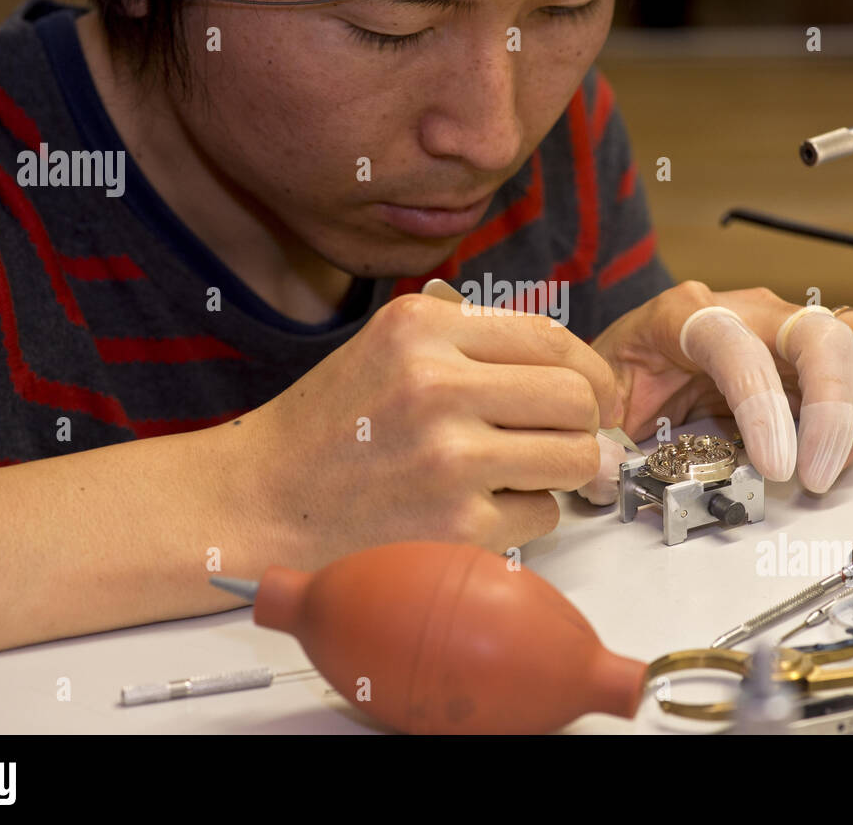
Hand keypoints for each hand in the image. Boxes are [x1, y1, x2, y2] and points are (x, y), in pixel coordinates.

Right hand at [239, 294, 618, 563]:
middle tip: (561, 437)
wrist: (262, 499)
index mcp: (420, 328)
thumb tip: (581, 383)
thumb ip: (480, 349)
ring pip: (573, 458)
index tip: (590, 393)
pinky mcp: (455, 524)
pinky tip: (477, 506)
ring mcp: (447, 458)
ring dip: (560, 470)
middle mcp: (435, 385)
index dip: (588, 372)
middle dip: (582, 423)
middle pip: (577, 398)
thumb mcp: (392, 347)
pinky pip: (542, 516)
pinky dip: (523, 515)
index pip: (553, 339)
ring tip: (516, 471)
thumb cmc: (331, 426)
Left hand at [589, 281, 852, 493]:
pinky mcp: (831, 347)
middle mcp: (750, 311)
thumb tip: (610, 474)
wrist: (641, 355)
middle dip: (837, 412)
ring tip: (838, 462)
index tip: (777, 467)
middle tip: (818, 476)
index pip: (736, 345)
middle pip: (822, 334)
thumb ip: (603, 435)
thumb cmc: (627, 377)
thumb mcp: (603, 403)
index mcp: (684, 317)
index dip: (762, 406)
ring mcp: (796, 324)